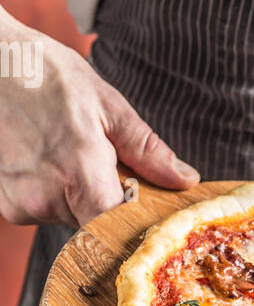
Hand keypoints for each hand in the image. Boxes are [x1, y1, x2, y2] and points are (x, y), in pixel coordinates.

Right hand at [0, 13, 198, 226]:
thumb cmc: (46, 76)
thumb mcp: (107, 106)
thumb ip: (147, 151)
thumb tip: (184, 179)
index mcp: (78, 175)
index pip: (118, 228)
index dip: (136, 221)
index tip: (148, 204)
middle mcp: (45, 200)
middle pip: (98, 225)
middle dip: (112, 200)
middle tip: (110, 162)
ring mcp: (21, 205)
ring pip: (73, 216)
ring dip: (83, 193)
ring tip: (71, 150)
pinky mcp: (7, 205)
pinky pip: (47, 210)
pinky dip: (57, 191)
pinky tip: (49, 157)